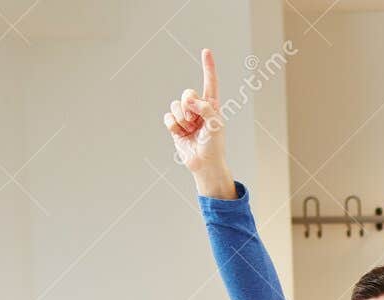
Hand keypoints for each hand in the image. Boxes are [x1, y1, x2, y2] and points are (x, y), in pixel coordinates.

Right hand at [162, 49, 232, 194]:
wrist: (205, 164)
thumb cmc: (215, 145)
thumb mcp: (215, 124)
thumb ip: (205, 108)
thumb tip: (189, 100)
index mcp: (212, 106)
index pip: (210, 83)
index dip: (208, 67)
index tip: (206, 51)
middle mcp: (198, 109)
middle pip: (187, 93)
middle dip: (189, 106)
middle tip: (195, 121)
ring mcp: (186, 117)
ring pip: (175, 105)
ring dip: (182, 118)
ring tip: (190, 130)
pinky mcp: (175, 126)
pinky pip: (168, 117)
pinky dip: (173, 125)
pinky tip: (181, 134)